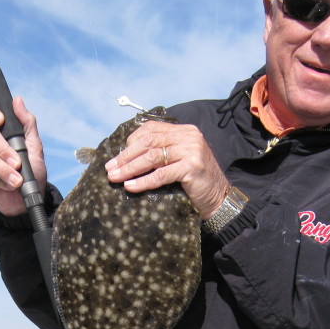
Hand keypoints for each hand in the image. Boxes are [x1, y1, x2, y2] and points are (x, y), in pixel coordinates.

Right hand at [0, 96, 48, 217]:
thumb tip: (17, 100)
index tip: (0, 120)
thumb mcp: (35, 146)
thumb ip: (27, 123)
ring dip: (3, 169)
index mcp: (1, 132)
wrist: (28, 199)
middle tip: (17, 163)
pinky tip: (6, 185)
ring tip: (16, 180)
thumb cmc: (32, 171)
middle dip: (3, 149)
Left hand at [104, 121, 230, 220]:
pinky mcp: (192, 167)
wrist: (219, 199)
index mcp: (184, 131)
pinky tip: (130, 186)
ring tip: (115, 177)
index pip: (151, 129)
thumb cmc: (195, 182)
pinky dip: (143, 181)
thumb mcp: (178, 160)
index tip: (117, 158)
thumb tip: (127, 156)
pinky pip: (161, 174)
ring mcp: (191, 150)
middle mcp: (188, 136)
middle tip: (110, 169)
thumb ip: (162, 152)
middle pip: (148, 142)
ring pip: (152, 157)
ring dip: (130, 168)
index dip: (130, 143)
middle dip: (125, 156)